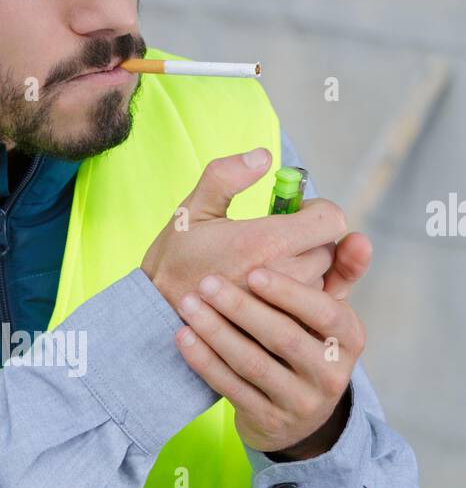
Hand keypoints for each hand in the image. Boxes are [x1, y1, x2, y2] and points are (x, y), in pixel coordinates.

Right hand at [141, 148, 349, 305]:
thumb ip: (226, 176)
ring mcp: (283, 309)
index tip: (294, 215)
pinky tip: (268, 298)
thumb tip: (264, 156)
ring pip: (320, 284)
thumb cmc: (173, 262)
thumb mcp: (191, 210)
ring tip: (267, 274)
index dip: (317, 212)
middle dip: (310, 243)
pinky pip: (307, 313)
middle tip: (275, 245)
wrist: (155, 317)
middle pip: (328, 252)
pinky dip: (296, 303)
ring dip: (304, 274)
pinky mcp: (279, 331)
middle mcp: (282, 277)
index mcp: (266, 242)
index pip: (332, 221)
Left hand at [173, 265, 367, 455]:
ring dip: (216, 331)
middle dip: (242, 307)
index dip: (290, 293)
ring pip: (253, 363)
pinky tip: (184, 336)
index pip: (326, 313)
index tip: (254, 271)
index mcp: (349, 339)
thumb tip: (358, 237)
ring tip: (188, 304)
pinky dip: (205, 361)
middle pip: (284, 338)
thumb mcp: (329, 312)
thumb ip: (342, 270)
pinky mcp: (269, 421)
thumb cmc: (307, 344)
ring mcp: (300, 402)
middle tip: (207, 282)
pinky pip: (232, 388)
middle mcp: (331, 374)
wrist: (296, 417)